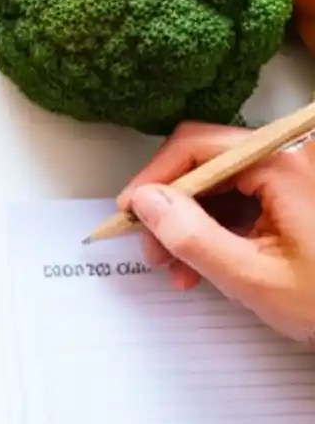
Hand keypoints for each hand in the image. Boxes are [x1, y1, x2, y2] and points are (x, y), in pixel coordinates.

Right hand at [120, 122, 314, 341]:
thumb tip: (146, 201)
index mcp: (283, 165)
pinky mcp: (294, 195)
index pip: (198, 147)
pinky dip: (214, 229)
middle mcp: (289, 158)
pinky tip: (202, 265)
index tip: (129, 214)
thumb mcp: (252, 276)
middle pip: (204, 164)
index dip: (154, 179)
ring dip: (188, 223)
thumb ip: (193, 237)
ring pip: (217, 185)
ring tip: (176, 269)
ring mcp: (293, 176)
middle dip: (169, 208)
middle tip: (152, 251)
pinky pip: (239, 199)